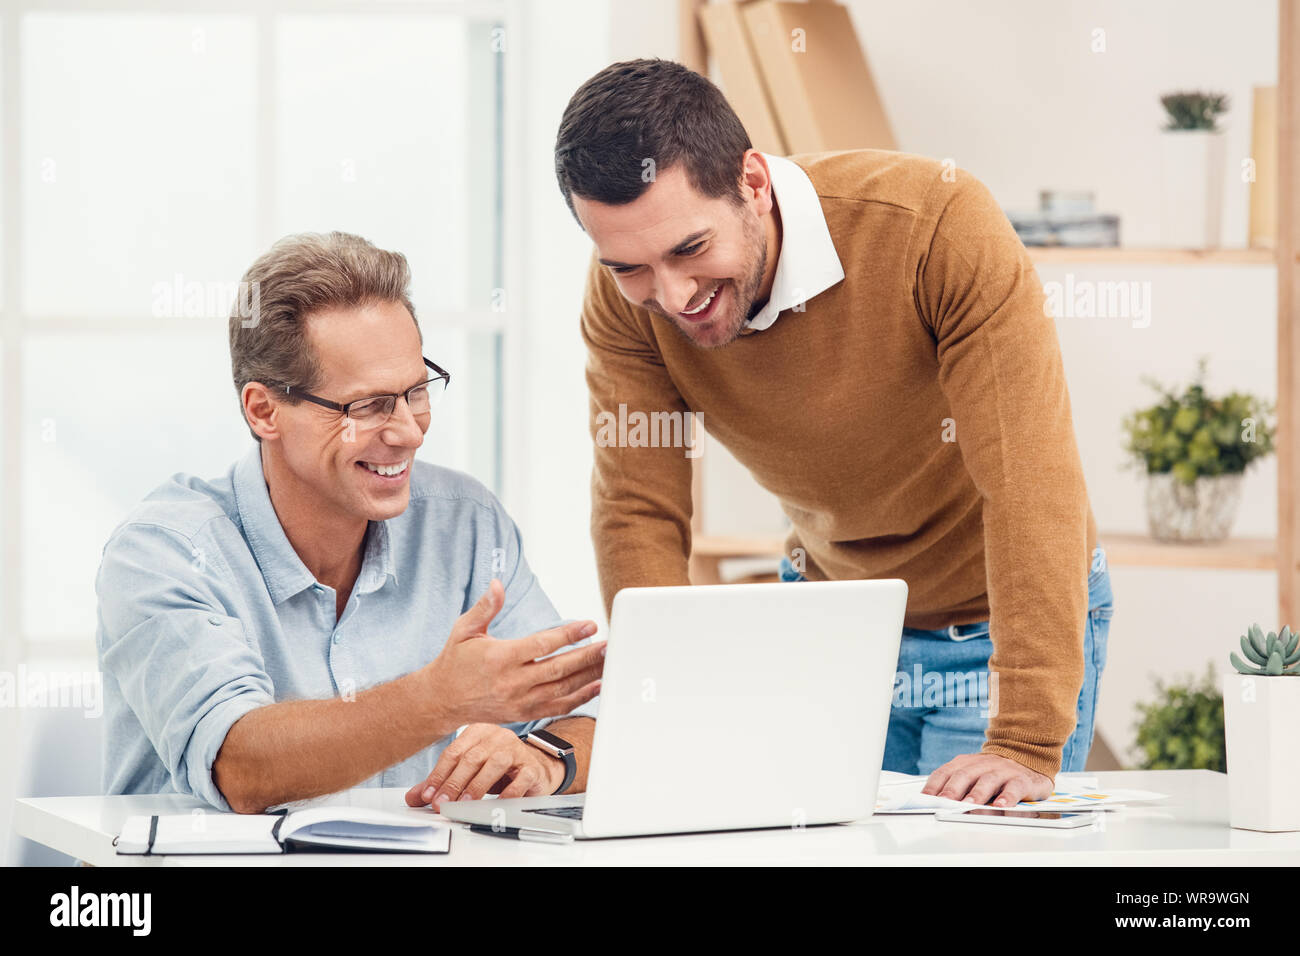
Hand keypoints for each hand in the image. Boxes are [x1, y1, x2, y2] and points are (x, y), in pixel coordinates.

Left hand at [404, 723, 562, 807]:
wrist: (534, 767)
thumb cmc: (497, 769)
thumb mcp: (467, 772)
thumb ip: (442, 782)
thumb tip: (414, 797)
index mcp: (477, 732)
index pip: (454, 752)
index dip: (439, 775)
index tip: (428, 796)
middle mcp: (497, 737)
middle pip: (472, 758)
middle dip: (454, 783)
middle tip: (442, 803)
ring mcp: (516, 750)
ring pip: (496, 763)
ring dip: (478, 785)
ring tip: (465, 803)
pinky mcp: (532, 767)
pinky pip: (521, 777)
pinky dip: (509, 790)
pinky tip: (497, 802)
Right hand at [425, 579, 604, 728]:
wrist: (442, 700)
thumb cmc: (455, 660)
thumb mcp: (464, 629)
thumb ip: (485, 607)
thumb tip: (497, 584)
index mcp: (500, 658)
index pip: (542, 645)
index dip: (568, 634)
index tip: (589, 624)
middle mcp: (512, 682)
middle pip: (558, 669)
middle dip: (587, 656)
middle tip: (608, 645)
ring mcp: (520, 701)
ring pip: (562, 690)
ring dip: (588, 676)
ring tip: (608, 662)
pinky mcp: (524, 713)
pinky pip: (558, 707)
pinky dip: (580, 698)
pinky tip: (597, 685)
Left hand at [920, 753, 1052, 807]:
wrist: (1027, 756)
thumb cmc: (994, 773)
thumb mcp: (972, 775)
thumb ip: (956, 786)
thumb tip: (934, 804)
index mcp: (965, 763)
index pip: (944, 773)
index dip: (933, 786)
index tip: (925, 799)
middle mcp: (982, 764)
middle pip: (964, 775)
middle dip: (952, 790)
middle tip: (944, 803)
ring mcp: (1002, 771)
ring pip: (987, 781)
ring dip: (976, 794)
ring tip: (968, 805)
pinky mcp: (1021, 780)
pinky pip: (1014, 788)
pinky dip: (1007, 797)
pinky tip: (1001, 805)